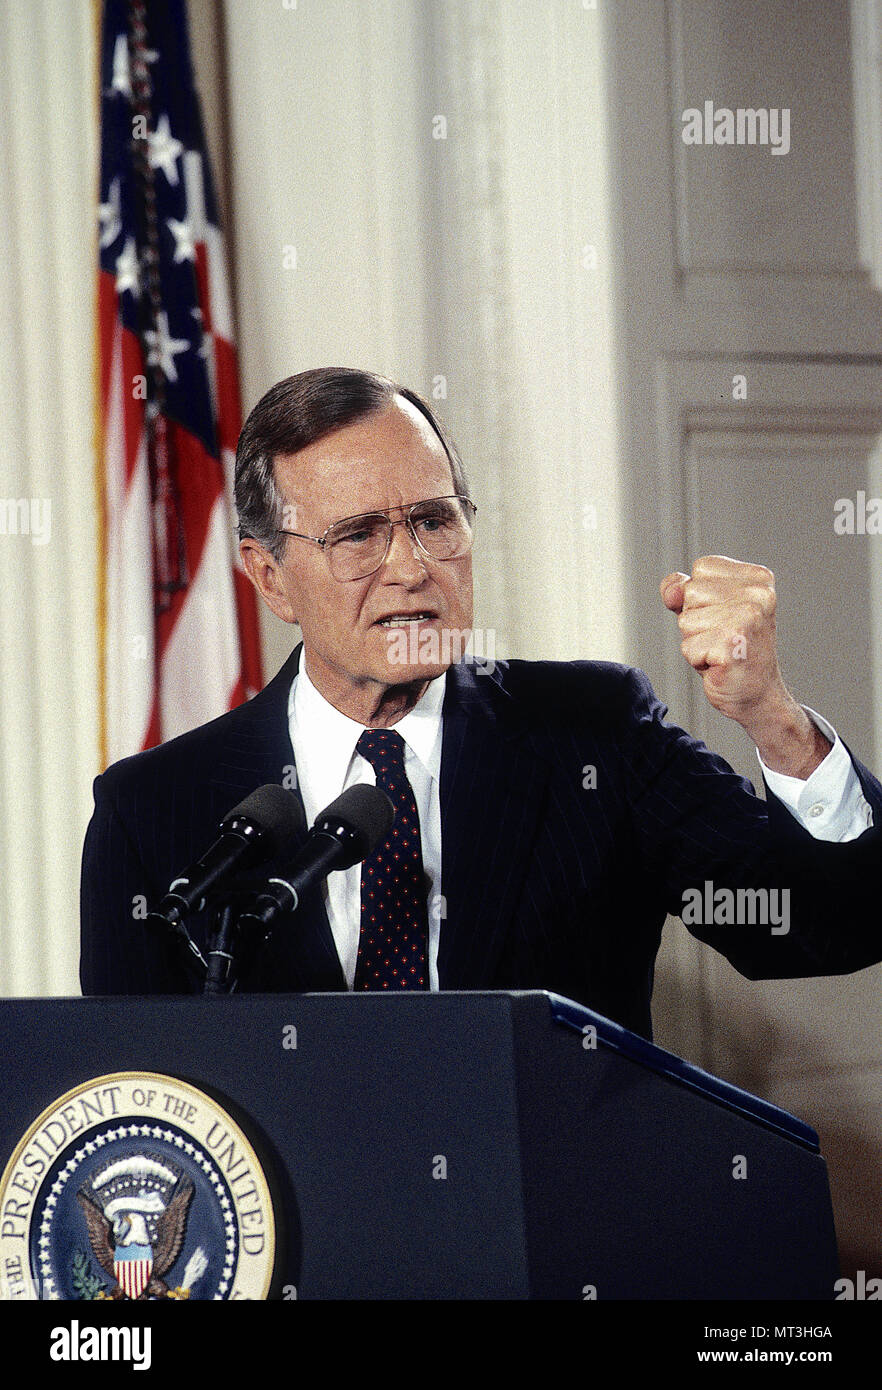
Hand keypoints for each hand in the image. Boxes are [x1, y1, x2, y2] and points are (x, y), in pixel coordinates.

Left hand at [659, 555, 829, 775]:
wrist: (757, 694)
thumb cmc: (731, 649)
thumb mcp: (707, 610)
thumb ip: (683, 589)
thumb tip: (672, 589)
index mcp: (758, 579)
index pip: (702, 568)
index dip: (701, 596)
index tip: (725, 616)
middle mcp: (758, 595)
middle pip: (691, 592)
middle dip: (696, 619)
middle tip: (722, 637)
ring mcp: (747, 619)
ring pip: (686, 620)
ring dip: (695, 641)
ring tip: (720, 650)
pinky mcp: (733, 645)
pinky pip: (688, 646)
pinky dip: (697, 660)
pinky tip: (719, 665)